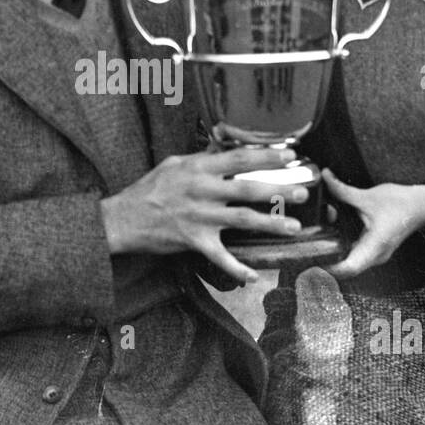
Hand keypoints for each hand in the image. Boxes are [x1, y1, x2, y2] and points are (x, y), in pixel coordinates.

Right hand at [101, 148, 310, 283]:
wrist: (122, 219)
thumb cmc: (149, 189)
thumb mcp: (174, 164)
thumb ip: (201, 157)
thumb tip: (224, 147)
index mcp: (198, 169)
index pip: (238, 158)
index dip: (266, 156)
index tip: (290, 155)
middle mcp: (201, 191)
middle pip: (247, 188)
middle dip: (278, 189)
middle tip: (302, 191)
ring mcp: (199, 217)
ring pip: (242, 219)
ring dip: (270, 223)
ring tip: (293, 227)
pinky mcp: (194, 241)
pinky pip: (220, 258)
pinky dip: (237, 269)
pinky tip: (254, 277)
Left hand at [322, 169, 424, 279]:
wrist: (423, 205)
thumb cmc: (402, 203)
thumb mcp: (368, 196)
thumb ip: (343, 190)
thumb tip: (326, 178)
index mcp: (375, 246)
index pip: (348, 269)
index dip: (328, 269)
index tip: (312, 261)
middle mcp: (376, 256)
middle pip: (346, 269)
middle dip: (327, 261)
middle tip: (309, 250)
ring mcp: (376, 255)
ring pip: (350, 263)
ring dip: (334, 254)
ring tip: (319, 242)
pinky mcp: (375, 250)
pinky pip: (356, 257)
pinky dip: (343, 249)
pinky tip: (332, 237)